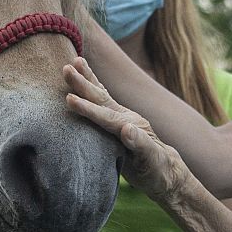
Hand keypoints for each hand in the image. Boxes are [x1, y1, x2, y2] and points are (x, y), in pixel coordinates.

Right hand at [62, 58, 189, 199]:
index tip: (70, 99)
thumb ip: (140, 144)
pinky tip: (84, 77)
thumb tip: (126, 129)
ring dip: (87, 79)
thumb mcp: (150, 160)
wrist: (164, 171)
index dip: (88, 109)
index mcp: (131, 126)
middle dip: (84, 85)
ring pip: (101, 95)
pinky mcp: (116, 122)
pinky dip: (92, 87)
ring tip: (75, 60)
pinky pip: (101, 101)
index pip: (106, 117)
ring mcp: (121, 118)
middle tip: (67, 69)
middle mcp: (125, 118)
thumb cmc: (157, 169)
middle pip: (101, 99)